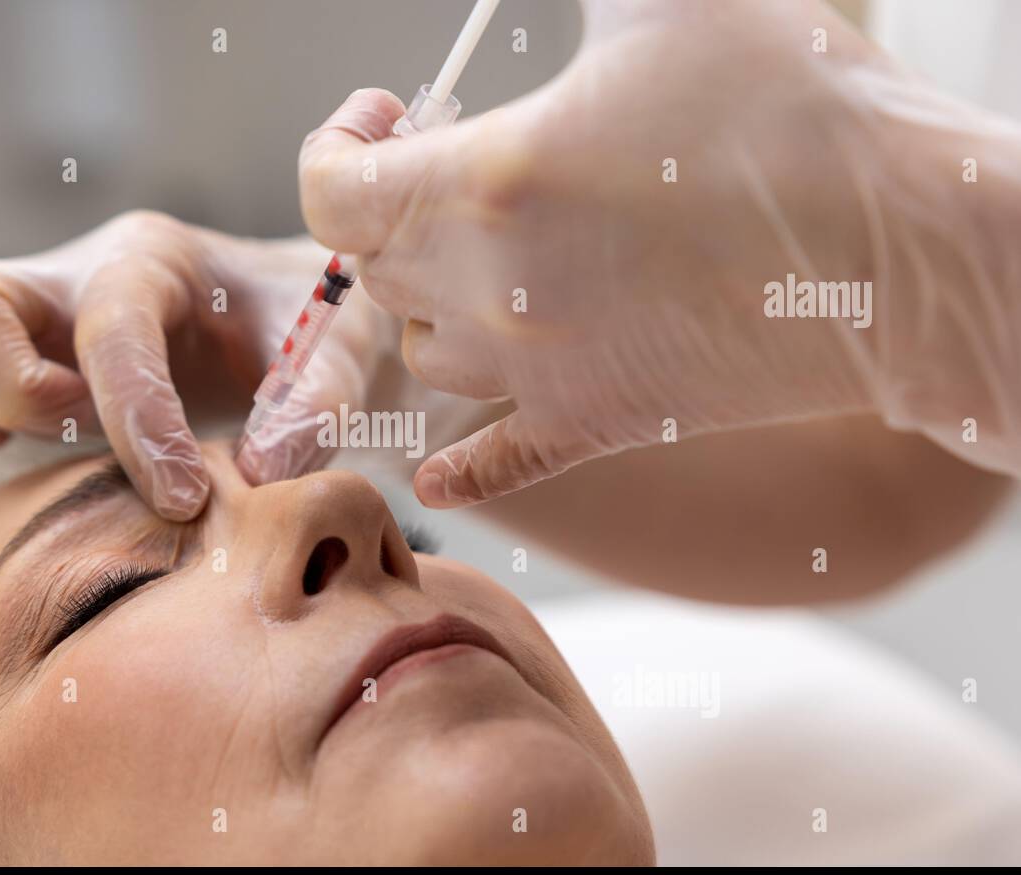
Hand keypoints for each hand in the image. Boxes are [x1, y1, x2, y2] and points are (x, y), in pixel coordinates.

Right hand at [0, 211, 394, 517]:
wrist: (297, 314)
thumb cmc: (320, 326)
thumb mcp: (344, 350)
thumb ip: (316, 405)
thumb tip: (260, 472)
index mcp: (157, 259)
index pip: (113, 332)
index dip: (137, 423)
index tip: (184, 499)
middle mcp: (78, 271)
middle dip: (14, 389)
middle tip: (88, 434)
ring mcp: (36, 305)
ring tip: (75, 434)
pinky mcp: (15, 347)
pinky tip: (42, 439)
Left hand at [300, 0, 1020, 506]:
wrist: (904, 247)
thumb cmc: (794, 108)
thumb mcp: (665, 2)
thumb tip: (556, 5)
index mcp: (486, 188)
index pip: (331, 193)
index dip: (337, 145)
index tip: (389, 116)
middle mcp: (493, 296)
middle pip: (378, 269)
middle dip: (394, 210)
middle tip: (450, 169)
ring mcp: (541, 376)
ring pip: (427, 353)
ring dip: (432, 303)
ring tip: (485, 258)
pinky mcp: (598, 424)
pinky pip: (495, 466)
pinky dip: (462, 463)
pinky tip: (441, 468)